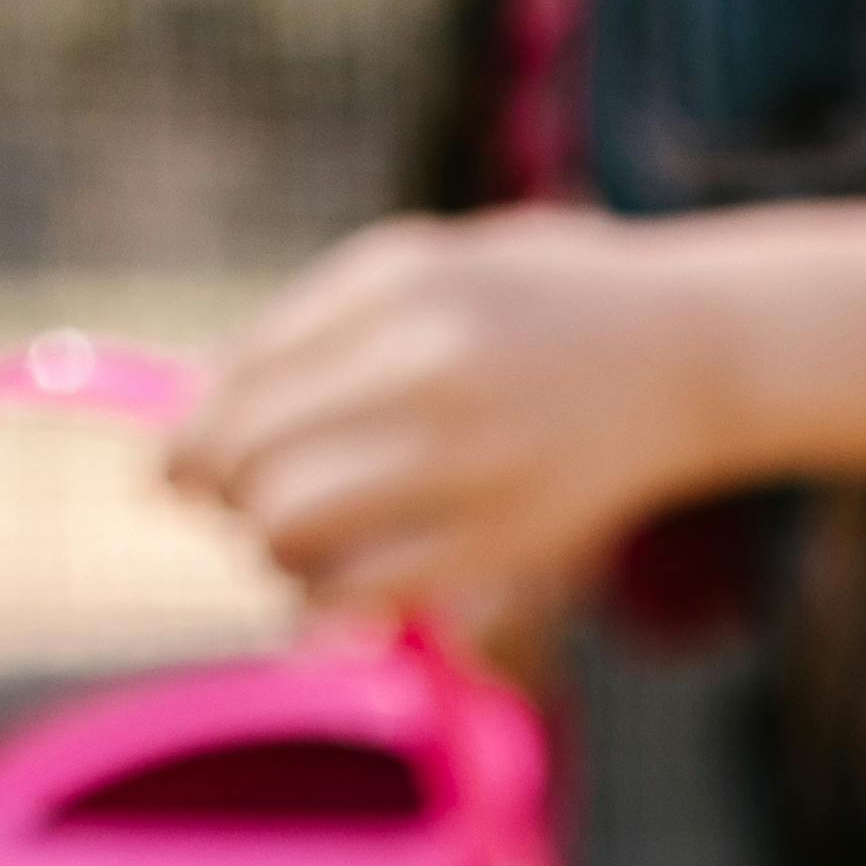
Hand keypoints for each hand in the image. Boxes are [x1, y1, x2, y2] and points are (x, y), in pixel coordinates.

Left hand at [168, 210, 739, 671]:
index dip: (186, 440)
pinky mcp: (503, 537)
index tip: (171, 472)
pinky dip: (326, 601)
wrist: (693, 352)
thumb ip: (319, 324)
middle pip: (254, 463)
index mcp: (400, 290)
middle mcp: (428, 371)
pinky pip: (363, 594)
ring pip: (294, 534)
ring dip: (272, 550)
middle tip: (234, 508)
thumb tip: (195, 401)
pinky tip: (340, 584)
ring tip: (297, 540)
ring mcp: (468, 461)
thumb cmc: (545, 299)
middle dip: (223, 498)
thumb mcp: (430, 265)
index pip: (242, 383)